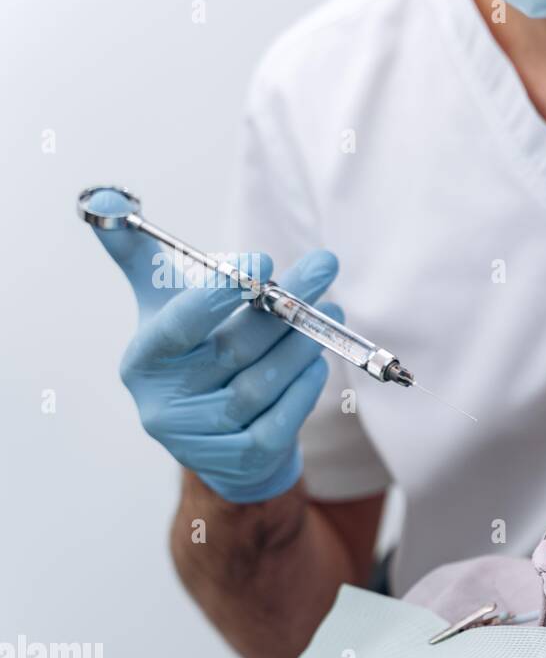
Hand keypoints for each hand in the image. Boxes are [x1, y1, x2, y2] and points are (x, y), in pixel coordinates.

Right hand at [88, 189, 339, 502]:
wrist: (215, 438)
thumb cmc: (192, 356)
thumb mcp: (162, 306)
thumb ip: (139, 256)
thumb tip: (103, 198)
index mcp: (143, 360)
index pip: (180, 324)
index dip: (221, 293)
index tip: (264, 261)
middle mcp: (164, 403)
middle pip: (233, 350)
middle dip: (284, 306)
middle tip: (323, 267)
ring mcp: (201, 438)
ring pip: (261, 386)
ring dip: (301, 345)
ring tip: (331, 311)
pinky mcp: (238, 460)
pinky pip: (279, 422)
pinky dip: (304, 389)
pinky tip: (319, 362)